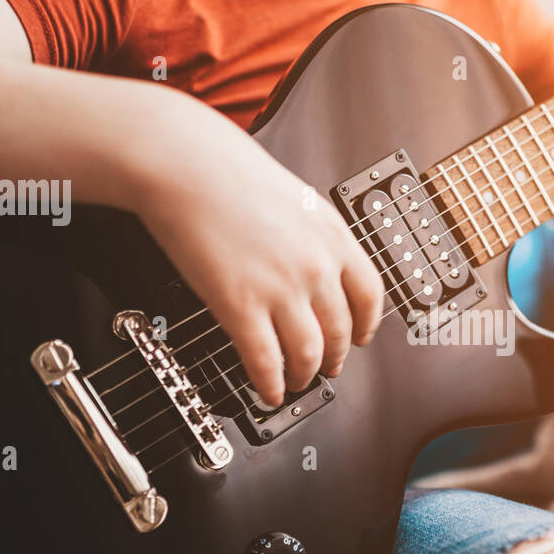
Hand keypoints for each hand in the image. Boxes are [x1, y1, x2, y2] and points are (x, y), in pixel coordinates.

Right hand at [137, 120, 382, 408]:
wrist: (182, 162)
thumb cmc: (225, 169)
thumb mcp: (293, 197)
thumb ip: (311, 236)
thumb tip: (314, 265)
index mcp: (332, 235)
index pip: (370, 295)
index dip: (367, 325)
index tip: (361, 338)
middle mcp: (315, 265)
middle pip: (340, 331)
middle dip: (334, 358)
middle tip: (327, 367)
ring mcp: (281, 288)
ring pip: (308, 354)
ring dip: (304, 375)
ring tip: (296, 382)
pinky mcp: (241, 306)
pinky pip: (266, 361)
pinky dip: (271, 384)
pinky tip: (268, 391)